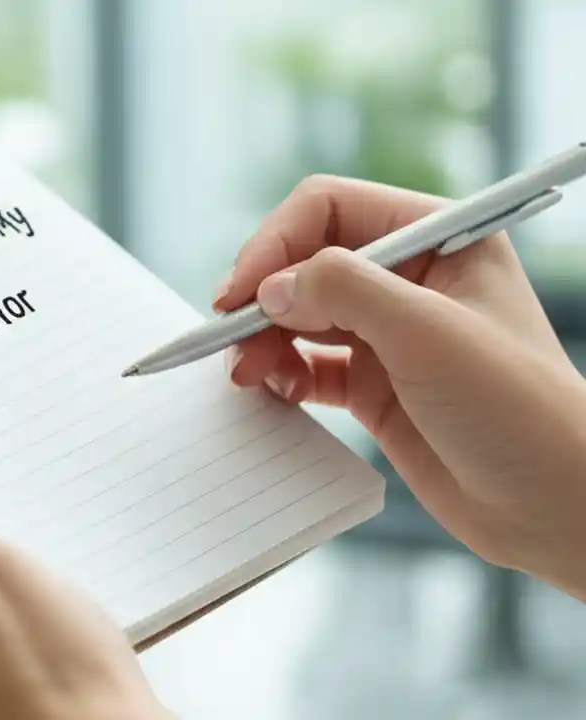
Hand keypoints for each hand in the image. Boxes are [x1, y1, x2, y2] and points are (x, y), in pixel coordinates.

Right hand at [216, 174, 585, 598]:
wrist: (553, 508)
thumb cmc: (520, 411)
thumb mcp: (429, 334)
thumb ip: (344, 292)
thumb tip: (269, 287)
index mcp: (438, 239)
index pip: (330, 209)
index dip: (276, 242)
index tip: (242, 290)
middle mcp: (410, 278)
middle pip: (304, 261)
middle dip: (261, 295)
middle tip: (228, 335)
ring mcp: (390, 334)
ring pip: (298, 315)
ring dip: (263, 338)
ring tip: (245, 373)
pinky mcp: (374, 386)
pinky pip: (306, 366)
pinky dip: (279, 374)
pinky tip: (271, 390)